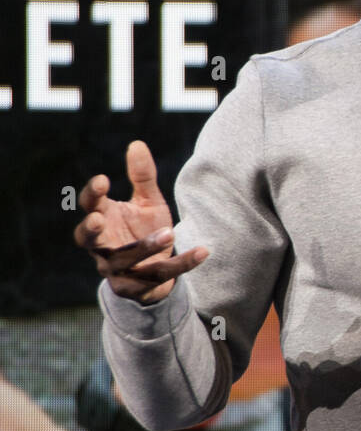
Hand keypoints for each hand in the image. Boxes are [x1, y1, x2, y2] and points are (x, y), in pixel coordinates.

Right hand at [74, 141, 207, 304]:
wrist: (155, 271)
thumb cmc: (144, 228)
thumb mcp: (147, 202)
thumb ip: (142, 177)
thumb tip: (137, 144)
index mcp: (103, 220)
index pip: (90, 207)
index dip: (92, 195)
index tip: (103, 180)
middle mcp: (103, 247)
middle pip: (87, 239)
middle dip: (91, 230)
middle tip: (99, 218)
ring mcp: (117, 269)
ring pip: (126, 261)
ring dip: (146, 247)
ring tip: (171, 231)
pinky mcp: (138, 286)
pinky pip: (161, 275)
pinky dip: (184, 263)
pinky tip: (204, 250)